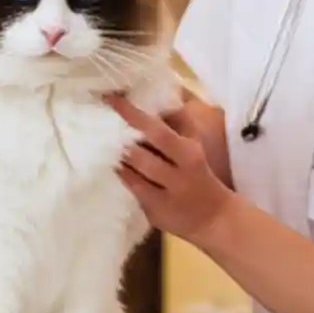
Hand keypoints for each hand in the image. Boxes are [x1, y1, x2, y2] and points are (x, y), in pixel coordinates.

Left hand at [105, 95, 236, 245]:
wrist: (216, 217)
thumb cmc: (200, 172)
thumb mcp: (195, 144)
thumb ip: (178, 121)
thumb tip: (160, 95)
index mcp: (188, 153)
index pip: (156, 131)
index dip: (132, 115)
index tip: (110, 99)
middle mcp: (177, 175)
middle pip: (140, 155)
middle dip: (119, 140)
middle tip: (98, 124)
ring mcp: (165, 197)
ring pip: (132, 175)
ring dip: (116, 160)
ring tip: (99, 145)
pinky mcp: (155, 213)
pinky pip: (132, 192)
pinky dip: (121, 178)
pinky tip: (111, 169)